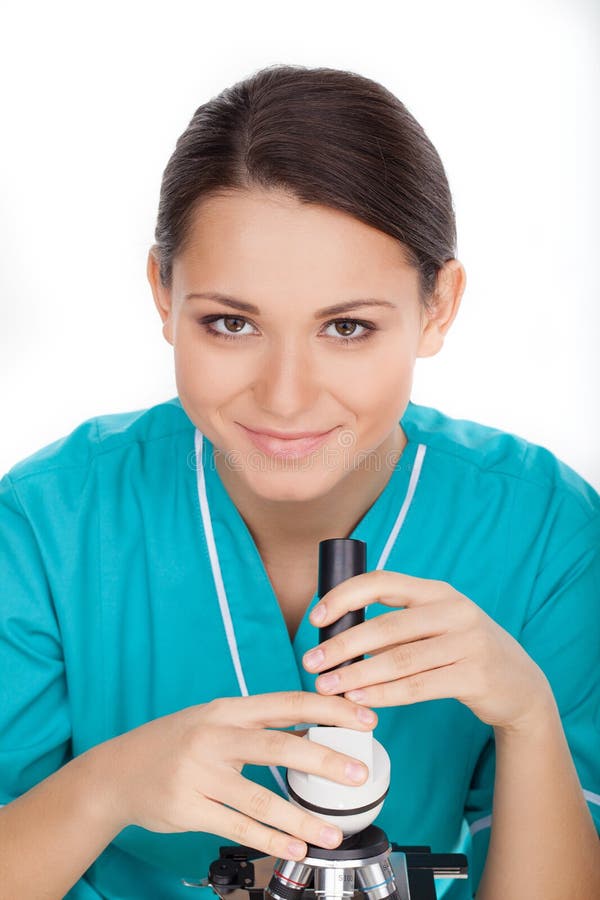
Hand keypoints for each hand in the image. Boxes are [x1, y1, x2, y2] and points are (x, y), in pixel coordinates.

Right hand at [92, 691, 377, 860]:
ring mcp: (200, 773)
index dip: (329, 710)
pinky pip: (237, 827)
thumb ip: (259, 725)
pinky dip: (270, 840)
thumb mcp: (215, 720)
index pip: (288, 703)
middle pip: (279, 746)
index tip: (364, 718)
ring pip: (260, 799)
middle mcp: (215, 737)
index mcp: (229, 710)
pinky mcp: (188, 808)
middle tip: (358, 774)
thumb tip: (314, 732)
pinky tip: (295, 848)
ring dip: (301, 819)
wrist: (117, 771)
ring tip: (332, 832)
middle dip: (324, 760)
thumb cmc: (176, 742)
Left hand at [302, 570, 553, 732]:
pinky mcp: (475, 676)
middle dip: (342, 645)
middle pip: (386, 626)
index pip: (383, 582)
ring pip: (399, 660)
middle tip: (311, 662)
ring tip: (327, 686)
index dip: (345, 596)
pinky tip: (359, 699)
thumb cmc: (463, 651)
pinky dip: (384, 694)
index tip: (315, 617)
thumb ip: (396, 626)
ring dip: (357, 674)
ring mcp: (468, 642)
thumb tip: (337, 638)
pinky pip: (418, 687)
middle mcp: (454, 610)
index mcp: (437, 591)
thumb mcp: (436, 626)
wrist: (520, 684)